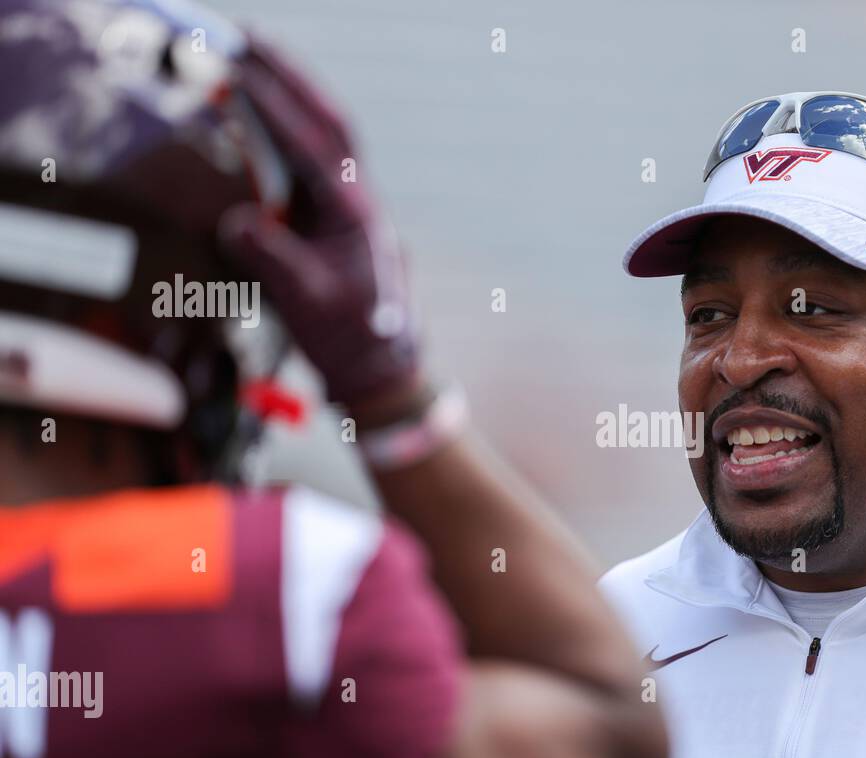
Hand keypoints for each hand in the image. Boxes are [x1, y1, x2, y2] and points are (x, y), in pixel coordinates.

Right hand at [218, 38, 421, 411]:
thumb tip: (239, 225)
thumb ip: (273, 259)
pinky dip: (281, 134)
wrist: (382, 370)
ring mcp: (349, 208)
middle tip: (248, 36)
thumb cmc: (352, 340)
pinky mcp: (334, 221)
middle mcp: (359, 201)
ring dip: (289, 97)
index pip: (316, 145)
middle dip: (290, 77)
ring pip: (322, 138)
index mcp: (358, 213)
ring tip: (250, 56)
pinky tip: (255, 116)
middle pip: (327, 123)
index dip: (278, 108)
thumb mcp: (307, 301)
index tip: (243, 71)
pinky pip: (306, 165)